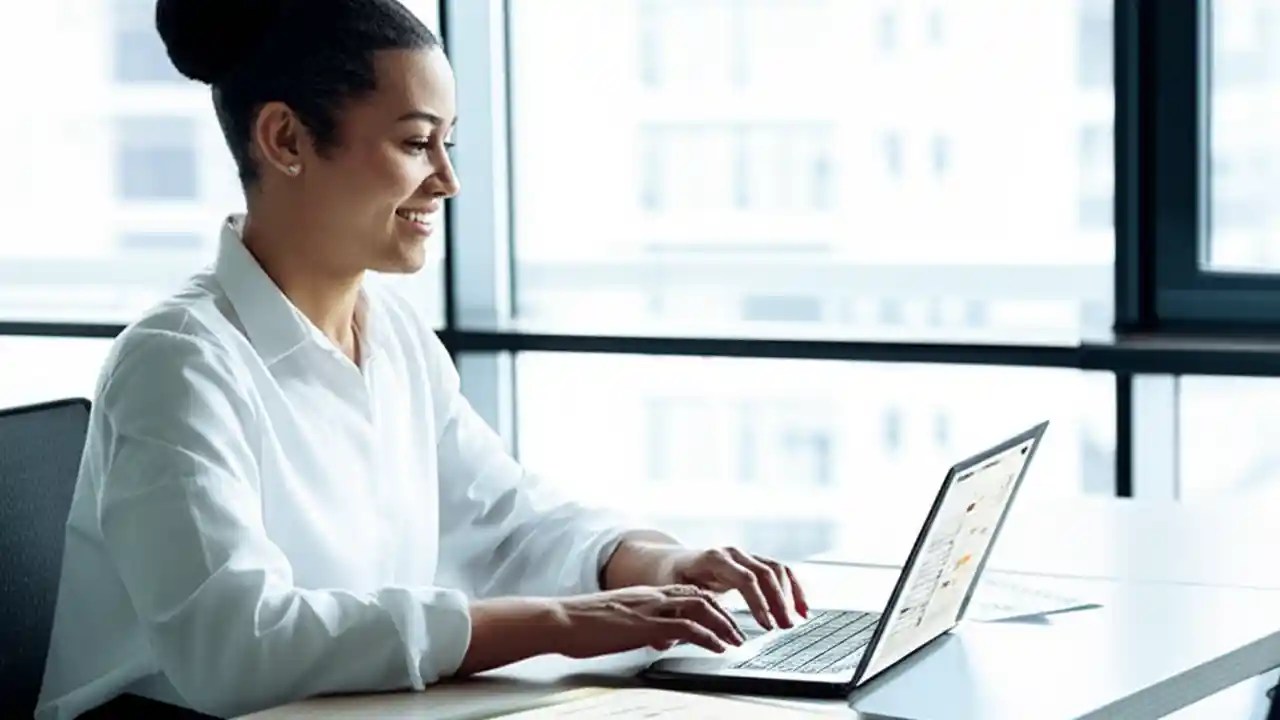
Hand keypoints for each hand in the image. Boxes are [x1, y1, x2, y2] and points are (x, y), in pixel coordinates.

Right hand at [553, 585, 745, 657]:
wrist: (561, 618)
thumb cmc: (579, 622)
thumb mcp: (615, 619)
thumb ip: (636, 623)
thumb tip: (650, 636)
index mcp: (644, 593)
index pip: (686, 592)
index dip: (709, 604)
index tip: (722, 617)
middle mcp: (651, 596)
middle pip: (700, 596)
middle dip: (724, 614)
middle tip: (738, 631)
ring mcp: (650, 609)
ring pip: (700, 608)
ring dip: (723, 624)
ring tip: (735, 640)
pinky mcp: (646, 625)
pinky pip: (687, 628)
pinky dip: (708, 637)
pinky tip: (717, 647)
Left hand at [665, 546, 810, 630]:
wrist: (670, 561)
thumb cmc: (670, 579)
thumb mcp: (672, 593)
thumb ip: (683, 610)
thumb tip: (687, 633)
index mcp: (713, 559)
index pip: (745, 579)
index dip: (758, 602)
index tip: (766, 625)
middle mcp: (732, 553)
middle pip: (765, 572)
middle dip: (778, 601)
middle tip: (785, 626)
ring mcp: (744, 555)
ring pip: (776, 569)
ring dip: (788, 595)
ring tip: (794, 620)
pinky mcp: (752, 562)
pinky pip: (778, 571)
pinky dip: (792, 588)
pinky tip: (801, 608)